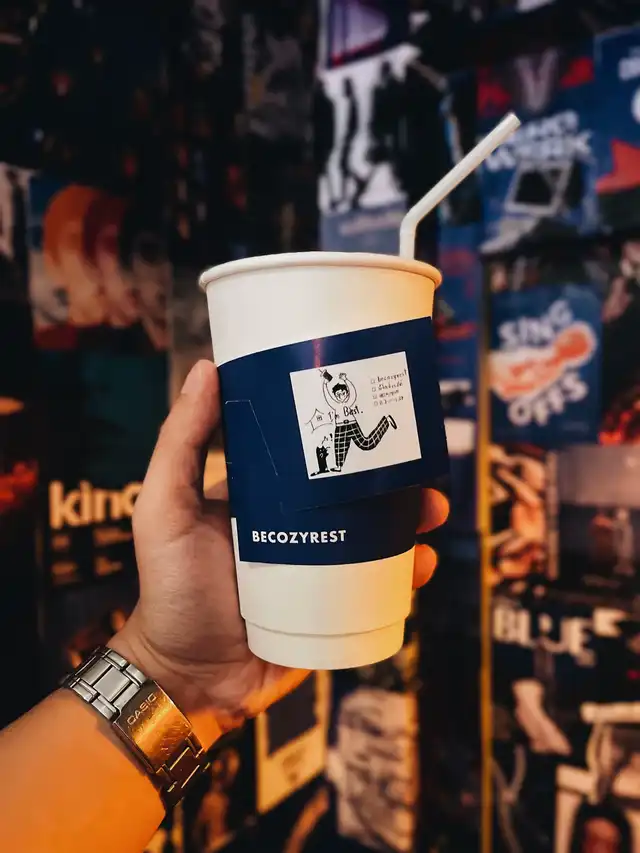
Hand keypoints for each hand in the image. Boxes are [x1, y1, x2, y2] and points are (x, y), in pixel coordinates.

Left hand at [111, 361, 448, 744]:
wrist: (190, 677)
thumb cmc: (171, 588)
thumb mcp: (165, 508)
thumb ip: (180, 442)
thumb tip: (209, 368)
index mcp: (261, 493)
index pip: (306, 449)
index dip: (340, 428)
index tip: (370, 404)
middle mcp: (295, 523)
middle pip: (352, 489)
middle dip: (391, 475)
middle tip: (417, 465)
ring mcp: (320, 564)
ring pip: (375, 533)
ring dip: (407, 519)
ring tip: (428, 512)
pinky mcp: (336, 606)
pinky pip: (378, 583)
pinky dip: (403, 572)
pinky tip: (418, 563)